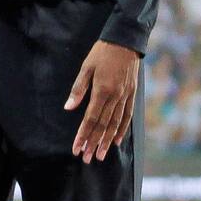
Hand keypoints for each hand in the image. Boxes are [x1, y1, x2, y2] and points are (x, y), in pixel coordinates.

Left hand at [65, 39, 138, 162]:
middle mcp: (115, 96)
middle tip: (87, 158)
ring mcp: (125, 96)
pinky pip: (127, 116)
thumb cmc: (102, 53)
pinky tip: (116, 140)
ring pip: (115, 124)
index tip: (77, 148)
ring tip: (101, 155)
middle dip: (94, 143)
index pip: (91, 118)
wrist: (125, 41)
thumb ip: (78, 89)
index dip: (83, 135)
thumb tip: (68, 107)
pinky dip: (122, 130)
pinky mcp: (132, 94)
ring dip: (107, 141)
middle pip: (103, 125)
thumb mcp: (86, 67)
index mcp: (102, 90)